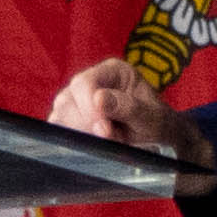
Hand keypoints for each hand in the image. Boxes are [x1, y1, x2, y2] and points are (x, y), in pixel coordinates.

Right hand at [52, 56, 213, 171]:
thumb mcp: (152, 117)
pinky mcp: (69, 121)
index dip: (89, 108)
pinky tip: (96, 145)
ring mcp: (76, 101)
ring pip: (60, 117)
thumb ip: (128, 107)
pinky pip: (58, 130)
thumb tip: (98, 99)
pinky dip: (74, 142)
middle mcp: (90, 82)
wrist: (158, 141)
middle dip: (86, 126)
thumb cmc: (157, 124)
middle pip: (67, 100)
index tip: (105, 130)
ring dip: (82, 135)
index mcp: (112, 71)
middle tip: (113, 138)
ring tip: (110, 140)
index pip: (84, 83)